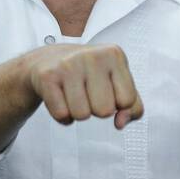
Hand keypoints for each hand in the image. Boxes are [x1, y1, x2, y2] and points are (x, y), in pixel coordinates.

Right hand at [27, 44, 143, 128]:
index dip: (117, 103)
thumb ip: (132, 107)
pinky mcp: (48, 76)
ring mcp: (68, 64)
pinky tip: (60, 99)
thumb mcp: (117, 83)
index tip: (105, 88)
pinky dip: (62, 116)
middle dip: (96, 109)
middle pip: (105, 111)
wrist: (47, 60)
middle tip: (86, 92)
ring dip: (78, 113)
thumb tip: (120, 123)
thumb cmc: (89, 75)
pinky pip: (62, 115)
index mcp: (114, 54)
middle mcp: (92, 56)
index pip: (127, 100)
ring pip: (82, 115)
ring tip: (73, 95)